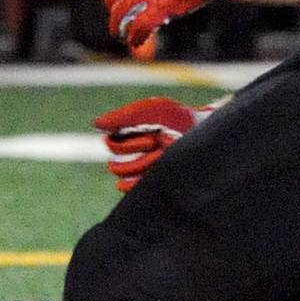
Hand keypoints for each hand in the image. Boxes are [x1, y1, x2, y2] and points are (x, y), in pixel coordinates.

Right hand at [92, 97, 212, 190]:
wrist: (203, 131)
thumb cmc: (178, 118)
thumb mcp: (151, 110)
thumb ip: (123, 116)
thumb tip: (96, 124)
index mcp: (127, 137)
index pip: (111, 144)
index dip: (128, 143)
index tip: (151, 136)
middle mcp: (132, 155)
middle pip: (115, 165)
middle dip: (136, 156)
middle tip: (157, 146)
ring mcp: (141, 171)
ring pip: (122, 179)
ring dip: (143, 168)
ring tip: (162, 159)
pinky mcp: (151, 184)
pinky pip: (129, 191)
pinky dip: (135, 186)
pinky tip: (151, 177)